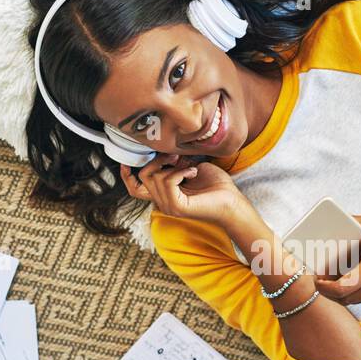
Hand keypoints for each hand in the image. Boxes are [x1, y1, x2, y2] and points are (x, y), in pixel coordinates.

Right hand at [120, 154, 249, 226]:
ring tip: (190, 168)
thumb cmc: (217, 186)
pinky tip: (194, 172)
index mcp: (164, 195)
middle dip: (158, 160)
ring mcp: (169, 206)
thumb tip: (164, 152)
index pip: (135, 189)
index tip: (129, 162)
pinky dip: (180, 172)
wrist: (233, 201)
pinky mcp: (177, 207)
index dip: (127, 176)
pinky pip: (167, 181)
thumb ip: (175, 162)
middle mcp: (163, 202)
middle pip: (144, 176)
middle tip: (177, 158)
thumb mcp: (191, 167)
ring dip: (173, 166)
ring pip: (155, 177)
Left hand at [314, 210, 360, 304]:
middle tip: (319, 282)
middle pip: (347, 298)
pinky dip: (356, 292)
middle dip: (330, 293)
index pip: (343, 289)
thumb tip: (322, 226)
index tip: (317, 281)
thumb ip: (345, 225)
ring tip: (329, 283)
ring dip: (342, 294)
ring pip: (357, 300)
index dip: (325, 289)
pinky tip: (347, 283)